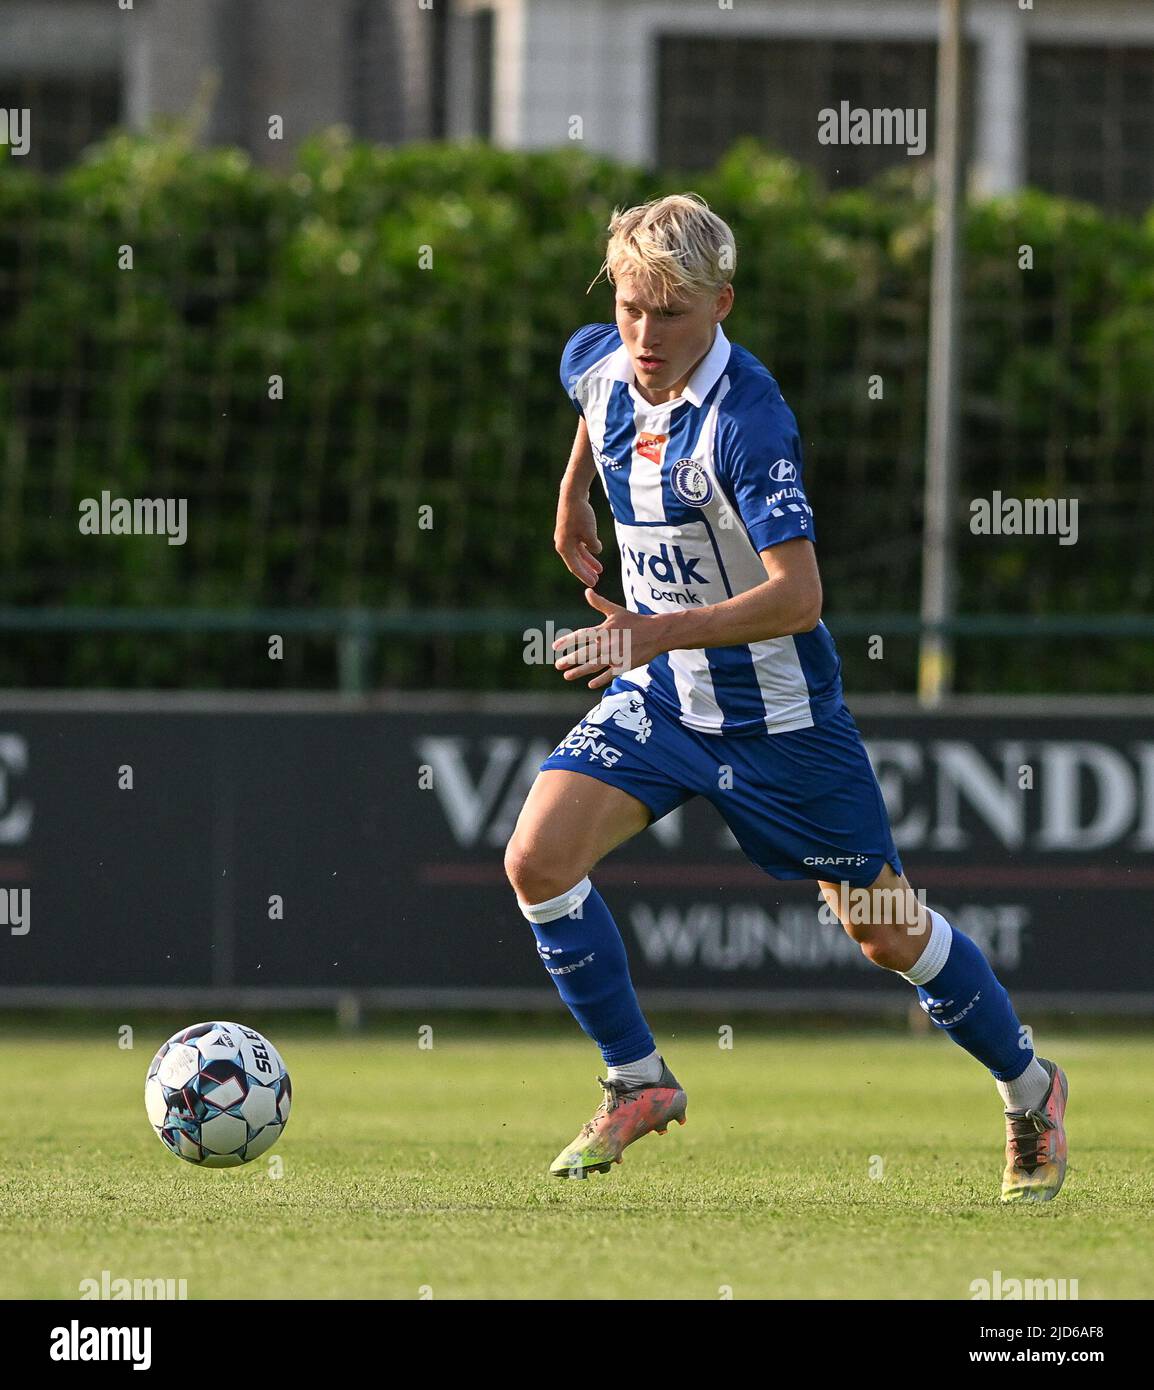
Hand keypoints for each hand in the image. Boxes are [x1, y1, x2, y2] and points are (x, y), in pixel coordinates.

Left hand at [552, 589, 668, 689]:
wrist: (656, 633)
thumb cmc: (635, 621)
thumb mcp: (616, 611)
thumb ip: (599, 603)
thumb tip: (587, 591)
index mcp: (604, 630)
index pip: (581, 635)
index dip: (566, 641)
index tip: (555, 646)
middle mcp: (608, 643)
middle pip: (584, 653)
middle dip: (569, 659)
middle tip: (558, 665)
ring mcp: (616, 656)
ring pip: (593, 666)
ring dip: (579, 671)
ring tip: (567, 676)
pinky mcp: (625, 665)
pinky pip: (610, 675)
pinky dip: (600, 680)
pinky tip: (590, 684)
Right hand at [554, 493, 603, 587]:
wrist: (572, 493)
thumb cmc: (580, 513)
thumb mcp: (590, 533)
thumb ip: (593, 545)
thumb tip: (596, 550)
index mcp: (564, 546)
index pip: (574, 566)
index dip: (584, 576)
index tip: (594, 584)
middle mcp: (562, 542)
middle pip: (576, 561)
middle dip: (586, 571)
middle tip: (596, 580)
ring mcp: (566, 535)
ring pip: (578, 552)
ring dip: (588, 561)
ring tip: (599, 569)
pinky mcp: (571, 528)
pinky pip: (579, 544)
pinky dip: (587, 549)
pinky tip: (595, 552)